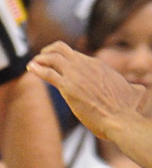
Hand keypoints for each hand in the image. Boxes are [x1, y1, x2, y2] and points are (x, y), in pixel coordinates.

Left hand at [28, 41, 151, 138]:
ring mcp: (76, 75)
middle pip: (60, 49)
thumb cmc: (128, 110)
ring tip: (33, 64)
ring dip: (40, 59)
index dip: (63, 57)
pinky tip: (30, 68)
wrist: (122, 119)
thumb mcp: (135, 92)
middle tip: (40, 58)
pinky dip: (37, 69)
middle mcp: (86, 65)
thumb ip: (133, 88)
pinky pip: (47, 73)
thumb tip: (138, 90)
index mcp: (98, 65)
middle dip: (47, 51)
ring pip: (52, 57)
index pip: (75, 55)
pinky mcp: (68, 88)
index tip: (55, 62)